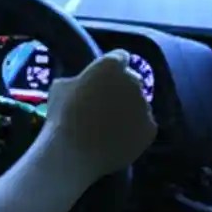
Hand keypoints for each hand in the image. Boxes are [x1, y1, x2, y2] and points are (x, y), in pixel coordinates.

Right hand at [43, 49, 157, 179]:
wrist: (74, 153)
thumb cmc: (62, 116)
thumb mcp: (61, 87)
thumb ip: (79, 79)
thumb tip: (81, 82)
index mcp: (111, 65)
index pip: (120, 57)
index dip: (111, 68)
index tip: (103, 79)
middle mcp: (133, 80)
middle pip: (131, 80)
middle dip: (121, 89)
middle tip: (104, 105)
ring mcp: (144, 105)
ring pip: (138, 104)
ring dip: (128, 110)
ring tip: (109, 126)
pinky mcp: (150, 128)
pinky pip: (143, 125)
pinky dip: (134, 130)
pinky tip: (117, 138)